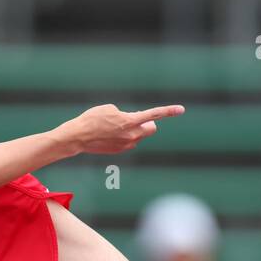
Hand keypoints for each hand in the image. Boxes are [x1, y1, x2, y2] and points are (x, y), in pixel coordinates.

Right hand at [58, 104, 184, 154]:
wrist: (78, 137)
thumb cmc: (92, 118)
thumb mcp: (110, 108)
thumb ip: (127, 114)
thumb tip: (133, 122)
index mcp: (130, 121)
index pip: (154, 115)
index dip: (169, 111)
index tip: (181, 109)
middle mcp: (132, 135)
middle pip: (151, 128)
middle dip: (148, 124)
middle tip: (136, 119)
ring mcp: (127, 145)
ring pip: (139, 136)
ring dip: (134, 130)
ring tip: (115, 127)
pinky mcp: (120, 151)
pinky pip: (129, 142)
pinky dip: (124, 137)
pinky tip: (109, 135)